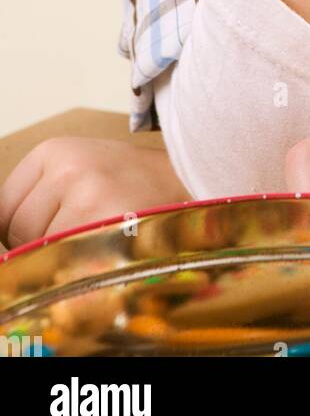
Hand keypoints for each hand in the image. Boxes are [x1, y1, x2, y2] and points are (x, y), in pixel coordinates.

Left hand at [0, 138, 188, 249]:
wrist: (185, 183)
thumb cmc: (130, 182)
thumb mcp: (78, 169)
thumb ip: (38, 194)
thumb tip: (4, 238)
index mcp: (54, 151)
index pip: (3, 207)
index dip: (21, 228)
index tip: (45, 230)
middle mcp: (67, 169)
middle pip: (17, 231)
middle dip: (41, 242)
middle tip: (80, 232)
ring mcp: (86, 197)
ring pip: (41, 250)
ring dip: (65, 255)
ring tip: (97, 236)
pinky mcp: (104, 226)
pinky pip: (69, 263)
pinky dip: (83, 265)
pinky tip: (106, 248)